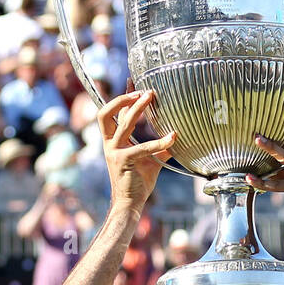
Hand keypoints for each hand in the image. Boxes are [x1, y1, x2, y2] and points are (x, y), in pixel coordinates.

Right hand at [98, 88, 176, 214]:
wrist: (130, 202)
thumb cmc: (138, 181)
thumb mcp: (151, 160)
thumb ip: (160, 147)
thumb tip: (176, 138)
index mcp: (113, 140)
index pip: (114, 113)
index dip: (123, 97)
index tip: (133, 81)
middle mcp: (110, 143)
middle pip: (107, 113)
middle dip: (123, 99)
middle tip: (144, 91)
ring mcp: (114, 152)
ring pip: (122, 124)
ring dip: (136, 109)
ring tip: (150, 98)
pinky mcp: (123, 161)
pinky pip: (142, 147)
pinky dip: (158, 141)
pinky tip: (173, 137)